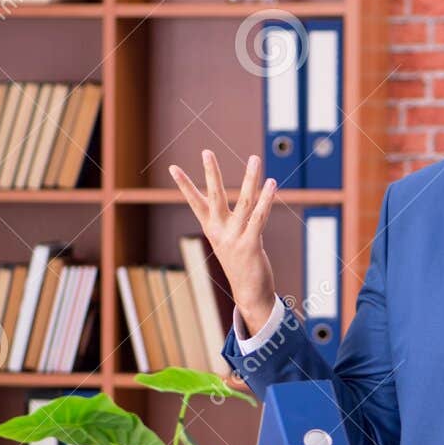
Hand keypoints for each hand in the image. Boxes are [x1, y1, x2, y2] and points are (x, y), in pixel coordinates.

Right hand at [169, 151, 277, 330]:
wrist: (249, 293)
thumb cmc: (241, 264)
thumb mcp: (230, 240)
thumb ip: (234, 220)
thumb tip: (246, 201)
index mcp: (212, 229)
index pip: (195, 202)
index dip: (184, 185)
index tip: (172, 167)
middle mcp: (220, 231)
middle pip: (214, 196)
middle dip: (211, 173)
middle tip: (206, 151)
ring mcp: (234, 238)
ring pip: (243, 202)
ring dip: (250, 178)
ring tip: (255, 158)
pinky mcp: (250, 245)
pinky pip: (259, 217)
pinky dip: (265, 199)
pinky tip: (271, 183)